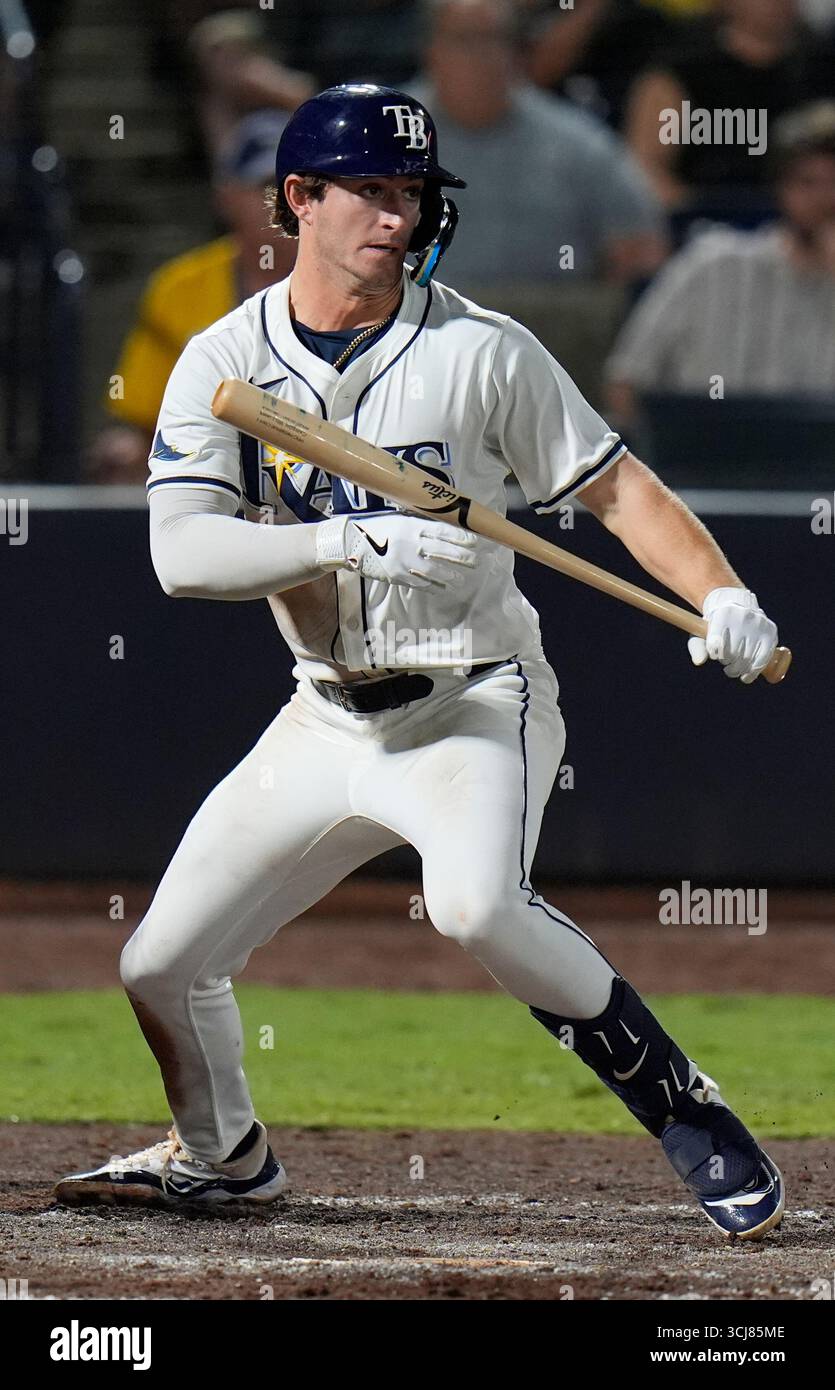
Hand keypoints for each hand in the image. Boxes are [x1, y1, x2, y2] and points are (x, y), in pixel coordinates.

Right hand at [315, 512, 476, 589]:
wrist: (350, 542)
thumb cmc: (377, 526)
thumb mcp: (399, 518)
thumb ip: (419, 522)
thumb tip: (445, 525)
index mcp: (412, 525)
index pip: (444, 532)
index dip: (463, 538)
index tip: (476, 542)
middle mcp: (411, 543)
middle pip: (444, 552)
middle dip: (463, 558)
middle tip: (475, 562)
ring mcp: (404, 561)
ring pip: (435, 571)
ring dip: (451, 576)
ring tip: (461, 578)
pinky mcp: (397, 576)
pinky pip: (420, 583)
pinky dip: (434, 586)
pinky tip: (443, 587)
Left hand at [687, 587, 777, 683]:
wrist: (737, 609)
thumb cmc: (716, 626)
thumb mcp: (701, 633)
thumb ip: (697, 648)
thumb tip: (699, 662)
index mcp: (724, 613)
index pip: (716, 642)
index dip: (714, 652)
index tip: (714, 652)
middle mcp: (743, 615)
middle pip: (733, 652)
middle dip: (726, 662)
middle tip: (725, 661)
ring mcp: (759, 623)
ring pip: (747, 658)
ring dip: (738, 668)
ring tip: (733, 667)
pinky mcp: (771, 632)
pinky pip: (763, 658)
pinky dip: (753, 672)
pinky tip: (745, 676)